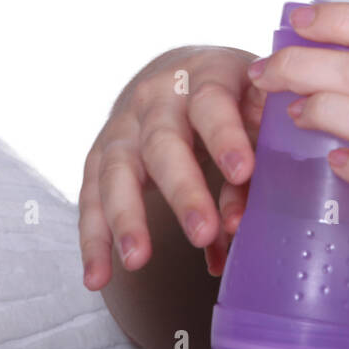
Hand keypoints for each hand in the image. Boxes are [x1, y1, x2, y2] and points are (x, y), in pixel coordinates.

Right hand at [79, 45, 265, 289]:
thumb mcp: (257, 109)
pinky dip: (94, 239)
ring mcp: (124, 124)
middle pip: (163, 141)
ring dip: (126, 217)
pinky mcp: (101, 154)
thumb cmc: (235, 97)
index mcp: (207, 74)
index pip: (212, 102)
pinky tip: (98, 276)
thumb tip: (237, 223)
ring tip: (137, 260)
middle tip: (202, 231)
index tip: (243, 173)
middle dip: (183, 190)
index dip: (226, 136)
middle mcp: (158, 96)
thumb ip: (256, 159)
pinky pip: (92, 196)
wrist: (183, 72)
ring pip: (117, 169)